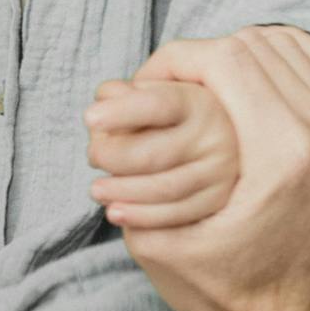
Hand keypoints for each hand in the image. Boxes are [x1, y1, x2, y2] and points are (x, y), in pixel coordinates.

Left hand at [85, 72, 239, 233]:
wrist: (211, 140)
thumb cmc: (168, 115)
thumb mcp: (152, 93)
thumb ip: (126, 94)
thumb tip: (104, 99)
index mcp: (197, 101)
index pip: (158, 105)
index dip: (122, 111)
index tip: (90, 118)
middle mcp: (215, 135)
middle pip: (156, 153)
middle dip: (114, 158)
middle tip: (92, 155)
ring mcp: (219, 170)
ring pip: (165, 188)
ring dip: (123, 191)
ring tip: (96, 190)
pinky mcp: (216, 199)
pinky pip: (175, 214)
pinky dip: (140, 216)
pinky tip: (115, 211)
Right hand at [88, 31, 309, 310]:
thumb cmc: (229, 295)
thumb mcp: (163, 248)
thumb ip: (129, 189)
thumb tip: (103, 131)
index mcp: (283, 156)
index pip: (227, 60)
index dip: (177, 58)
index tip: (149, 79)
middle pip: (258, 47)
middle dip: (203, 54)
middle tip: (169, 80)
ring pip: (295, 47)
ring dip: (243, 51)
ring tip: (205, 77)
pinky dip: (288, 57)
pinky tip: (255, 73)